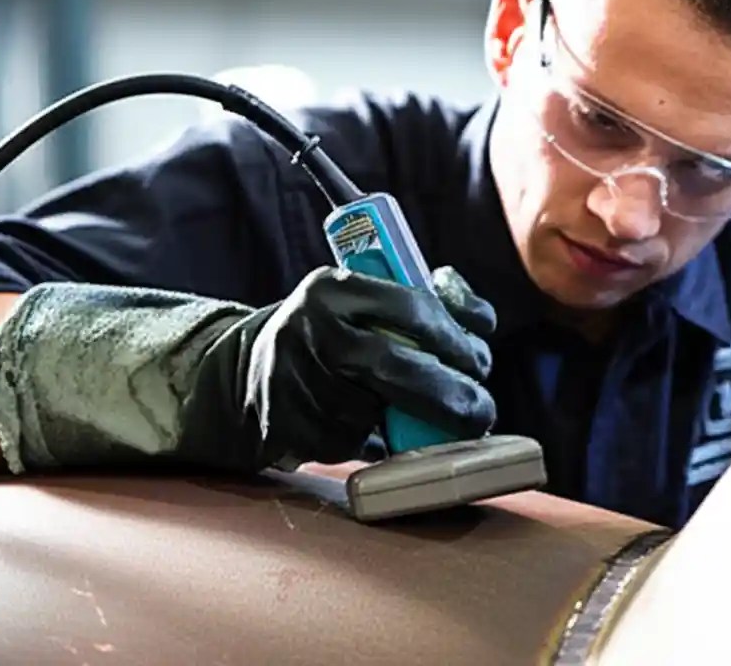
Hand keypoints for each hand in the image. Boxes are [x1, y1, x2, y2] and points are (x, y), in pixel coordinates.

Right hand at [177, 265, 495, 470]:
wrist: (249, 372)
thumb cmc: (335, 333)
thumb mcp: (366, 300)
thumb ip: (429, 301)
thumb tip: (481, 323)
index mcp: (333, 288)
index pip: (412, 308)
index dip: (456, 340)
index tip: (480, 362)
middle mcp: (312, 331)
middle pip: (396, 368)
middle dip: (451, 394)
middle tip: (482, 410)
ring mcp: (297, 382)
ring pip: (379, 413)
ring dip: (414, 422)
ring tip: (427, 417)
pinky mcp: (291, 427)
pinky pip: (355, 443)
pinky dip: (379, 442)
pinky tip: (378, 429)